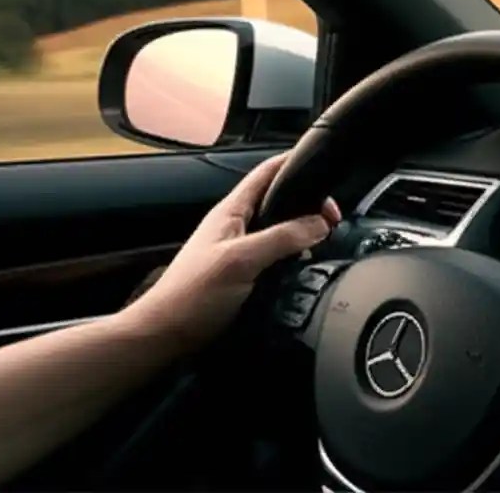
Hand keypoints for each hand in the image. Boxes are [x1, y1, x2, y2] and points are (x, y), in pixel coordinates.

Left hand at [119, 153, 339, 349]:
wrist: (166, 336)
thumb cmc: (192, 294)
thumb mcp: (241, 260)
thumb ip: (282, 238)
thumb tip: (320, 223)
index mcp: (232, 211)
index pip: (266, 173)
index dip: (293, 163)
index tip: (323, 167)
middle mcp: (236, 227)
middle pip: (278, 202)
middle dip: (307, 204)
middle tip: (333, 219)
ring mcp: (238, 252)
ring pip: (279, 231)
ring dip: (302, 232)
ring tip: (326, 239)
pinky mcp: (242, 277)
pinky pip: (275, 258)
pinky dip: (293, 258)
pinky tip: (305, 267)